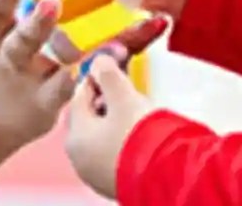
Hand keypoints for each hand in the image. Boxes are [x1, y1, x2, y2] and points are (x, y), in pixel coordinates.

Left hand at [65, 54, 157, 198]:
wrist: (166, 176)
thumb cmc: (139, 137)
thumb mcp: (123, 97)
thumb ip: (108, 74)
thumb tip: (99, 60)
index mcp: (75, 136)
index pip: (80, 95)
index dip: (97, 77)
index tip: (114, 66)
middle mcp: (80, 157)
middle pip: (91, 116)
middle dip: (108, 100)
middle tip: (128, 90)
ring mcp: (97, 172)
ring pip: (103, 135)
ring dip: (117, 119)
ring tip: (138, 111)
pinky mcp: (116, 181)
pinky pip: (115, 151)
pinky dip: (125, 138)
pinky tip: (142, 133)